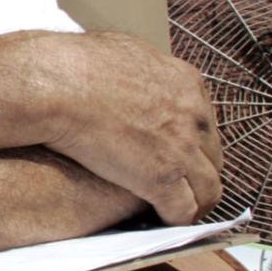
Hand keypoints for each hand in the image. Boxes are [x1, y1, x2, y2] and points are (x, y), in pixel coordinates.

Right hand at [37, 32, 222, 224]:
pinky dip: (174, 220)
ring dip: (194, 203)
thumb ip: (140, 67)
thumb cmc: (75, 63)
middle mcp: (193, 116)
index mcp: (186, 84)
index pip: (204, 122)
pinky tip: (158, 220)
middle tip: (181, 185)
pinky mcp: (162, 179)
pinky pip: (182, 211)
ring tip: (176, 211)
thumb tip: (129, 68)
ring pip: (208, 190)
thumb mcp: (122, 50)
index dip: (191, 141)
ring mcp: (181, 149)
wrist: (58, 84)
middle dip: (198, 172)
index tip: (178, 152)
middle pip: (213, 156)